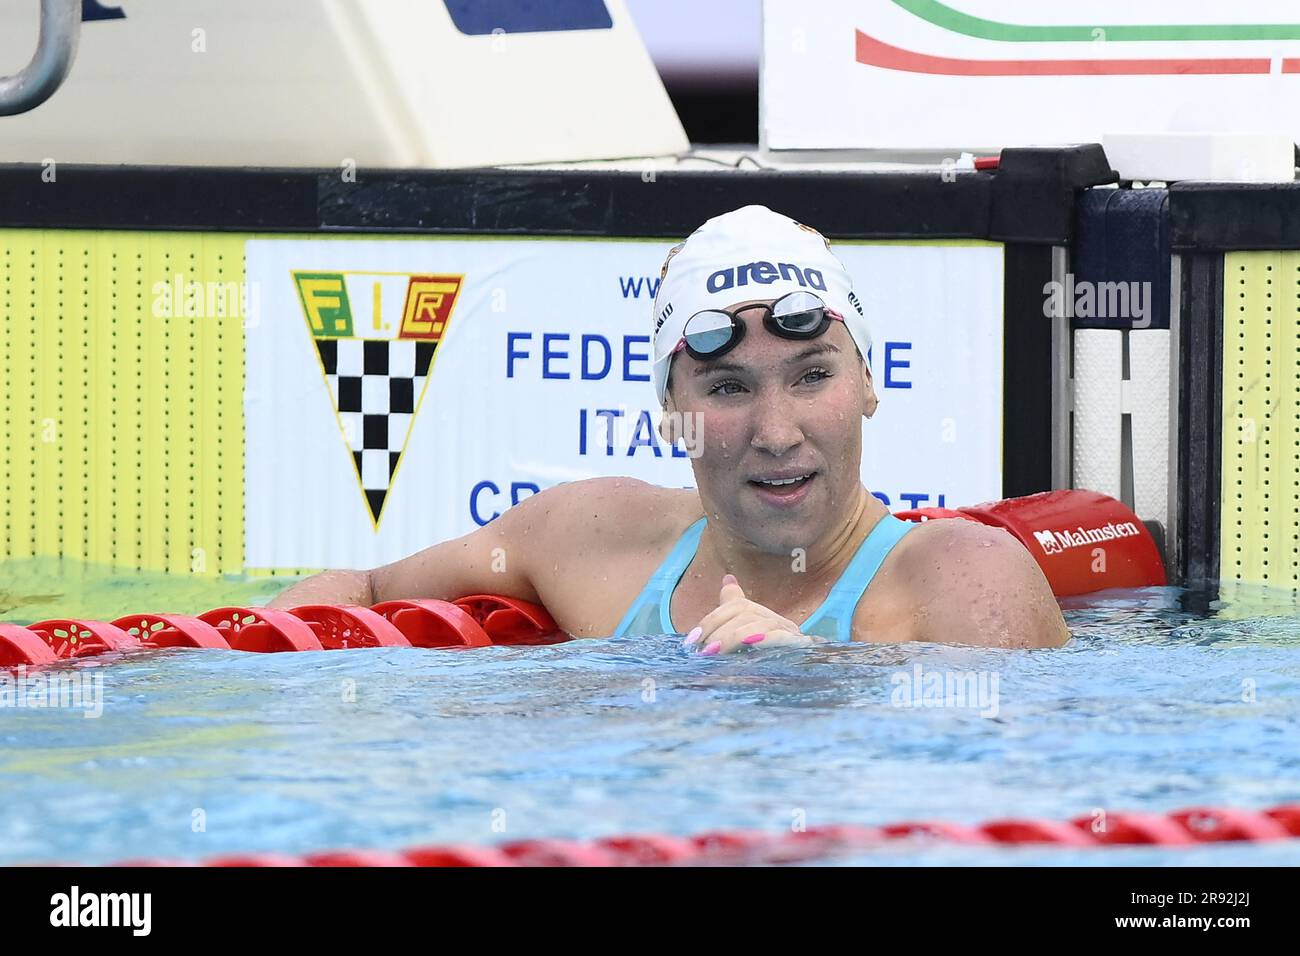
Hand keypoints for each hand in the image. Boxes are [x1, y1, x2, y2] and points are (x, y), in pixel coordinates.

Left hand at [683, 574, 823, 654]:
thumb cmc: (763, 662)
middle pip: (745, 613)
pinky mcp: (800, 646)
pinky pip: (780, 637)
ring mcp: (789, 632)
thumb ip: (730, 612)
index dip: (712, 619)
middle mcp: (776, 619)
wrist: (799, 679)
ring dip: (732, 638)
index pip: (736, 605)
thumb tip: (728, 578)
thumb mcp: (743, 638)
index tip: (692, 639)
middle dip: (718, 631)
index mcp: (761, 615)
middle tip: (703, 650)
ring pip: (758, 625)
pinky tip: (749, 646)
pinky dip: (763, 640)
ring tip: (714, 653)